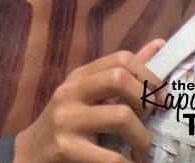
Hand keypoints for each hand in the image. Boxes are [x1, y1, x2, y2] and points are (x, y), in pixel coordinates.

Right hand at [19, 39, 165, 162]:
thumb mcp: (90, 95)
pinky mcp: (65, 147)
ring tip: (140, 152)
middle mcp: (71, 92)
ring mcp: (66, 119)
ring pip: (121, 116)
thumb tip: (160, 44)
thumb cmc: (69, 124)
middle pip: (120, 78)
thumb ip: (124, 73)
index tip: (162, 100)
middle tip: (149, 122)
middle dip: (146, 101)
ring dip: (142, 139)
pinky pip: (111, 157)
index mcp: (80, 76)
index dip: (150, 77)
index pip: (122, 59)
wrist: (32, 153)